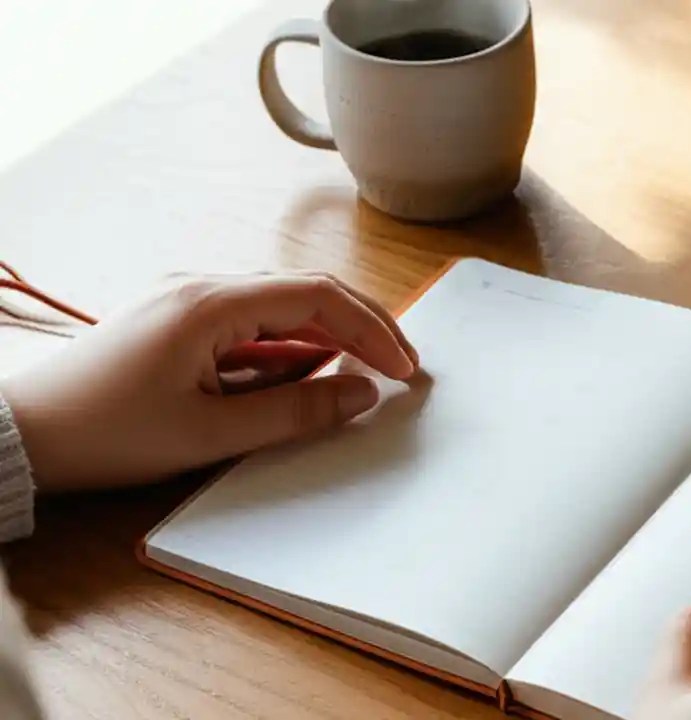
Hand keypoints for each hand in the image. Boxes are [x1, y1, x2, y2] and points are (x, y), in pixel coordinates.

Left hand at [0, 271, 417, 490]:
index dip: (372, 329)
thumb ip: (295, 411)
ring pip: (278, 308)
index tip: (405, 367)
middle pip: (304, 292)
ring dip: (324, 338)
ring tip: (361, 376)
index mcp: (210, 303)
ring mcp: (185, 301)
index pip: (318, 297)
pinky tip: (303, 375)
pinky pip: (247, 325)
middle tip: (400, 366)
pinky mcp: (174, 322)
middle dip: (360, 327)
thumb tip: (362, 393)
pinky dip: (285, 348)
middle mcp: (200, 287)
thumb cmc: (105, 433)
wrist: (20, 435)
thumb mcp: (210, 433)